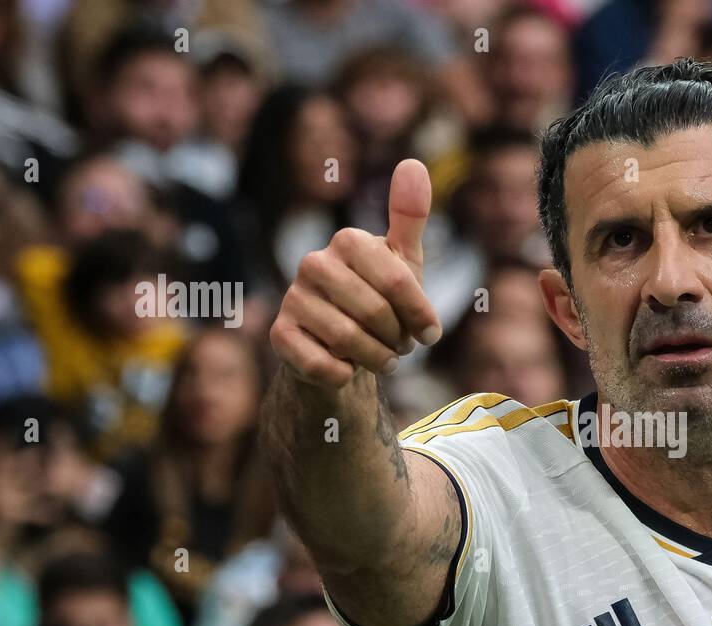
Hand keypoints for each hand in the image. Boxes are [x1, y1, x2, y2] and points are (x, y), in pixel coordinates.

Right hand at [269, 159, 441, 388]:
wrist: (341, 346)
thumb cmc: (379, 298)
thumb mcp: (402, 260)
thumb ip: (409, 216)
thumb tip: (413, 164)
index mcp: (347, 240)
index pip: (398, 282)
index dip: (421, 315)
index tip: (431, 334)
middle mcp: (313, 263)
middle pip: (375, 313)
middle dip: (398, 339)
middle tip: (401, 346)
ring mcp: (292, 298)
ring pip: (349, 340)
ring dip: (377, 359)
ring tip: (384, 358)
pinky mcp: (280, 335)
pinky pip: (323, 365)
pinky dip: (345, 375)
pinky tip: (348, 369)